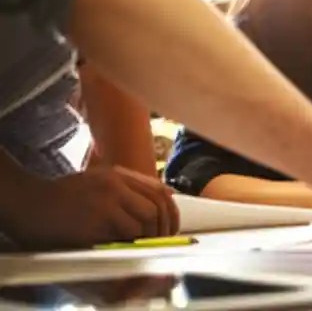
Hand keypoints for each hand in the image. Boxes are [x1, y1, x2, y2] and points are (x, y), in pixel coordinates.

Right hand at [0, 166, 178, 248]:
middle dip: (161, 229)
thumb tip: (165, 198)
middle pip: (156, 208)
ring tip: (136, 245)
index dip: (171, 212)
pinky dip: (127, 245)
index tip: (170, 228)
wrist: (30, 203)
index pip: (159, 191)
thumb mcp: (99, 181)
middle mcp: (115, 185)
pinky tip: (119, 247)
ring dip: (143, 238)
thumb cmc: (64, 196)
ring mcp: (105, 203)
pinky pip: (123, 237)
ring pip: (143, 224)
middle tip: (158, 242)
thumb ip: (129, 188)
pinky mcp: (94, 223)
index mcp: (118, 174)